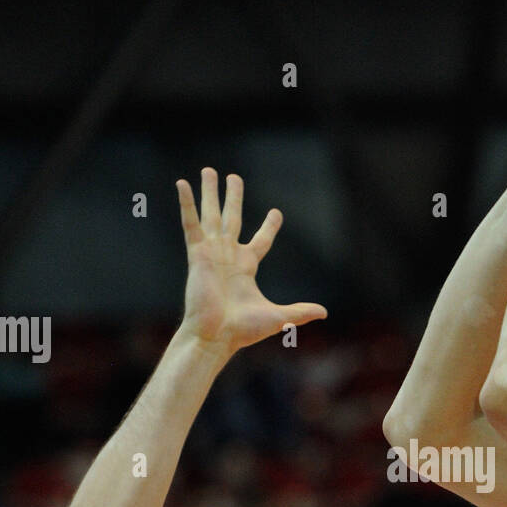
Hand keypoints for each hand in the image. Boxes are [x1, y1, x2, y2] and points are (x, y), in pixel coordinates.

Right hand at [175, 168, 326, 357]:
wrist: (216, 335)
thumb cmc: (242, 330)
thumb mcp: (279, 317)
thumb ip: (300, 312)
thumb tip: (324, 313)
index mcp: (246, 268)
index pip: (260, 241)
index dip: (269, 227)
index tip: (276, 213)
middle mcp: (228, 256)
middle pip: (232, 219)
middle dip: (233, 198)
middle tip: (233, 177)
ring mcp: (211, 253)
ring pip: (212, 215)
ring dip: (210, 193)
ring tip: (208, 170)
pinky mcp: (196, 254)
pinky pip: (191, 223)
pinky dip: (186, 203)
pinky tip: (182, 183)